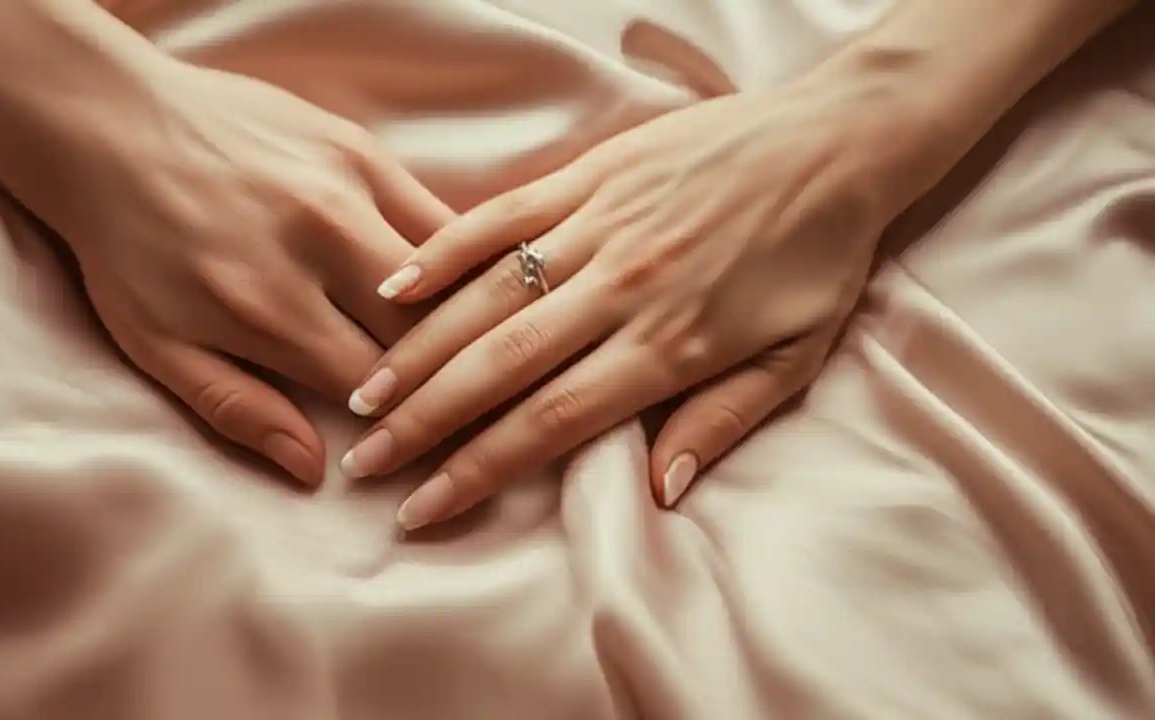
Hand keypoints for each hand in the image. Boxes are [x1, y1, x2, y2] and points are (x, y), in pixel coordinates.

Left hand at [11, 61, 452, 483]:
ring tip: (483, 351)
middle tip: (474, 405)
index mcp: (271, 309)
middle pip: (429, 332)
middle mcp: (320, 245)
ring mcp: (347, 188)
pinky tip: (467, 284)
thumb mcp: (158, 347)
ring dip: (467, 319)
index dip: (412, 426)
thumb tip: (313, 471)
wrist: (105, 125)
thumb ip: (239, 411)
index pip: (379, 388)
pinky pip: (438, 215)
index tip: (433, 447)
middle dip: (454, 377)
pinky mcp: (361, 148)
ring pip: (450, 271)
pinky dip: (460, 257)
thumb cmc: (128, 250)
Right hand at [342, 76, 919, 527]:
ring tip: (365, 396)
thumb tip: (659, 491)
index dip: (481, 469)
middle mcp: (621, 288)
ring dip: (420, 350)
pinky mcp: (589, 176)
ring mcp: (599, 226)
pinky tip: (396, 287)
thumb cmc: (820, 258)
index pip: (553, 421)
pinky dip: (446, 251)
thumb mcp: (796, 358)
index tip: (424, 507)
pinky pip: (503, 217)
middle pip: (503, 367)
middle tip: (367, 463)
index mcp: (672, 344)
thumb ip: (721, 423)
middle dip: (428, 423)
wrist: (839, 140)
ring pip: (489, 297)